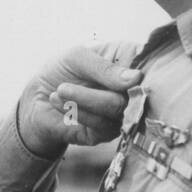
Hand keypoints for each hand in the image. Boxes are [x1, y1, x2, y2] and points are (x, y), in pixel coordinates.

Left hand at [18, 45, 143, 154]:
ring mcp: (123, 113)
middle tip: (64, 86)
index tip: (126, 73)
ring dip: (83, 100)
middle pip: (136, 93)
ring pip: (117, 110)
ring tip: (59, 90)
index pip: (154, 68)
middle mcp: (133, 90)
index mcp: (132, 62)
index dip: (146, 71)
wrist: (37, 97)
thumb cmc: (62, 69)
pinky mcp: (108, 133)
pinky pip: (102, 125)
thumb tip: (136, 79)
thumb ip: (105, 68)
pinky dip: (77, 112)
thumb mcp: (77, 57)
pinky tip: (58, 101)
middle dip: (97, 90)